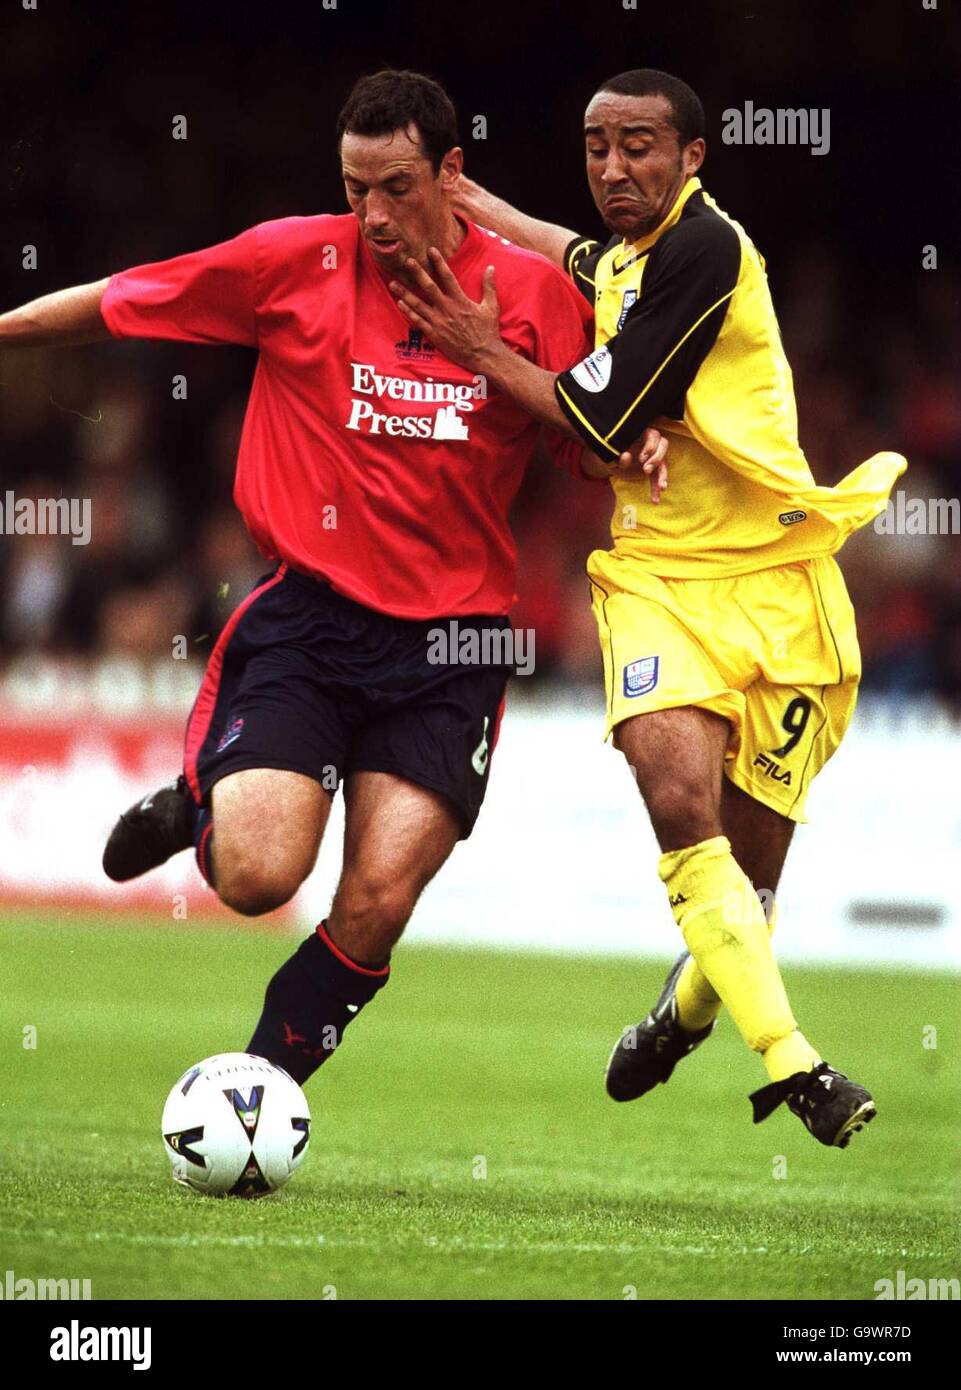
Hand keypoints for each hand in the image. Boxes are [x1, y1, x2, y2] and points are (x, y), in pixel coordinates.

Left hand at [389, 249, 502, 372]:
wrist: (484, 355)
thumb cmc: (488, 331)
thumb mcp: (491, 307)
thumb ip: (489, 286)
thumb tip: (491, 268)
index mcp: (461, 300)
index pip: (447, 277)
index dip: (438, 262)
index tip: (431, 250)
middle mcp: (448, 309)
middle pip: (429, 287)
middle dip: (418, 273)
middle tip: (407, 261)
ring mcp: (440, 322)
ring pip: (419, 304)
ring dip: (405, 293)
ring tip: (393, 283)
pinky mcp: (435, 335)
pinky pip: (419, 322)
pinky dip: (409, 312)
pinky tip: (400, 303)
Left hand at [610, 428, 668, 502]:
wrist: (609, 462)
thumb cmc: (610, 454)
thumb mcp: (611, 456)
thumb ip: (618, 456)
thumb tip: (626, 455)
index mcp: (640, 435)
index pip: (653, 435)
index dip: (650, 446)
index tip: (641, 458)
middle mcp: (649, 444)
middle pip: (663, 445)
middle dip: (657, 459)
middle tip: (646, 470)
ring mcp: (652, 456)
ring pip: (663, 463)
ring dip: (663, 476)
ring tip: (661, 488)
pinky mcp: (653, 469)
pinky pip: (658, 478)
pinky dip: (657, 489)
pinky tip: (655, 500)